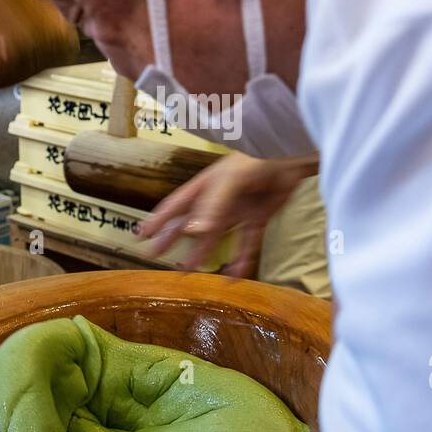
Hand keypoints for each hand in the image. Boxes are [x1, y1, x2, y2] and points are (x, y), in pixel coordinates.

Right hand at [138, 152, 318, 275]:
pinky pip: (247, 243)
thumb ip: (213, 206)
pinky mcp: (258, 218)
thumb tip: (194, 233)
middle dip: (172, 239)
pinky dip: (241, 259)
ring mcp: (237, 210)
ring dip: (201, 252)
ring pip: (214, 236)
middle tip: (155, 255)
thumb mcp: (230, 180)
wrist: (290, 155)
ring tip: (187, 270)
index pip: (176, 205)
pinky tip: (233, 276)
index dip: (158, 220)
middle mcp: (217, 200)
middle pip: (190, 223)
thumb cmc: (256, 159)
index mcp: (204, 186)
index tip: (141, 235)